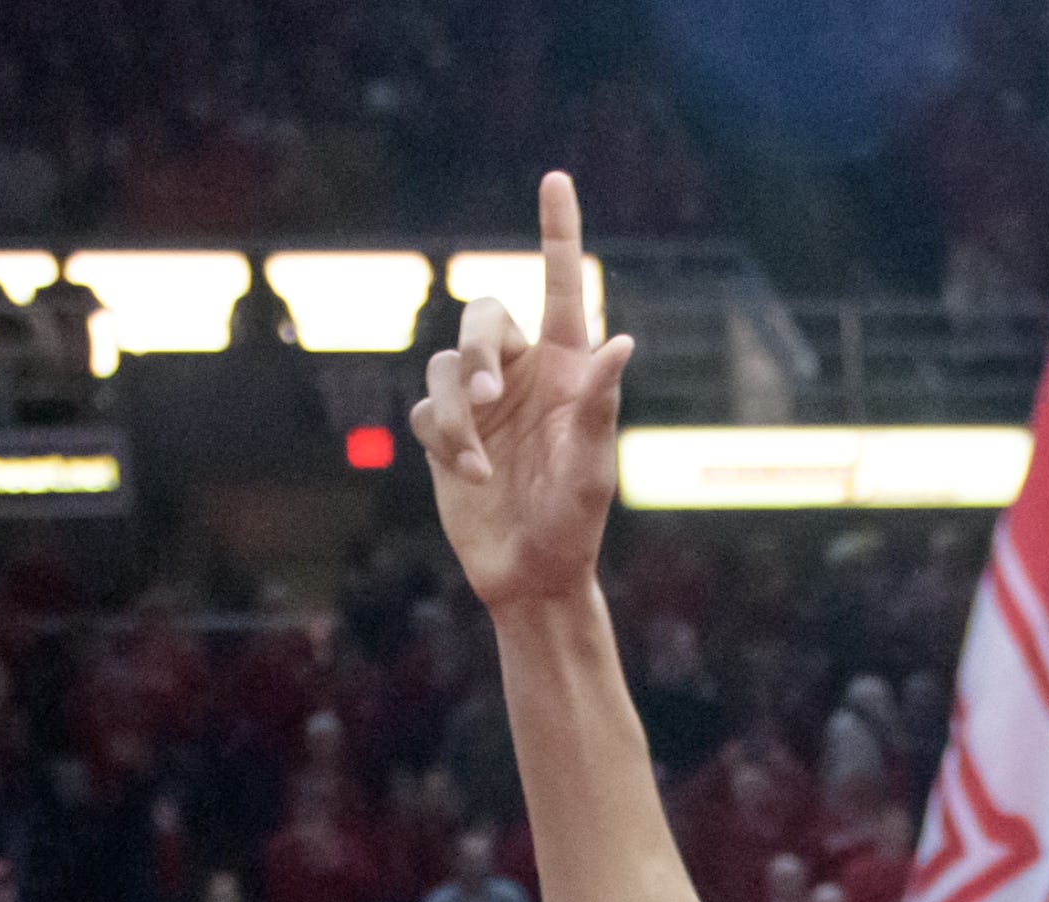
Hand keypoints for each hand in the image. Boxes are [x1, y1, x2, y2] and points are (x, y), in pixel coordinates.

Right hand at [412, 171, 631, 618]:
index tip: (556, 178)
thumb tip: (623, 342)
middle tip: (488, 396)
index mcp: (567, 369)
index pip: (561, 286)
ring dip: (456, 410)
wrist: (531, 576)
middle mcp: (523, 374)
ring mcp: (481, 402)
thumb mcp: (593, 469)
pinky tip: (469, 474)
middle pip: (483, 315)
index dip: (558, 231)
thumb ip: (599, 405)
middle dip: (479, 349)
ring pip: (446, 364)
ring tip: (479, 460)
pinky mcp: (445, 433)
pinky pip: (426, 410)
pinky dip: (442, 438)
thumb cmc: (575, 525)